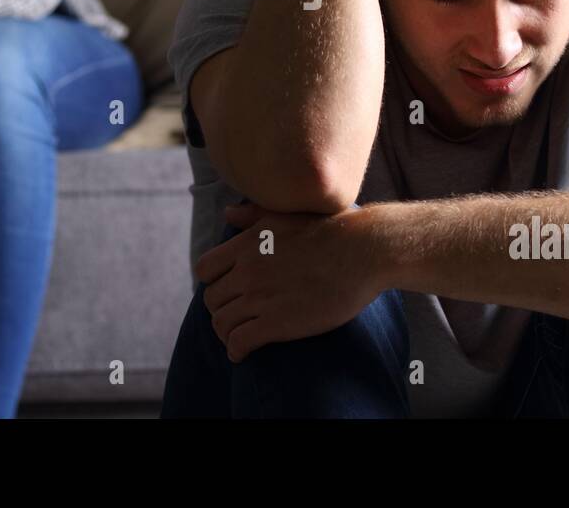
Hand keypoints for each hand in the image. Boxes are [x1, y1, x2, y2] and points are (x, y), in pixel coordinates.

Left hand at [197, 202, 381, 361]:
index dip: (213, 282)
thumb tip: (228, 214)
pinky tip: (243, 353)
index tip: (228, 289)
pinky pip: (239, 342)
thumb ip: (252, 215)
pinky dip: (236, 351)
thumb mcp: (286, 214)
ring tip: (238, 336)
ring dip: (227, 333)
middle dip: (222, 308)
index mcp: (247, 244)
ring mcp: (260, 297)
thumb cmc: (333, 229)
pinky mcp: (277, 323)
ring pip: (221, 323)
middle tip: (237, 315)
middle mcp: (247, 270)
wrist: (364, 251)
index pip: (204, 269)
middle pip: (212, 299)